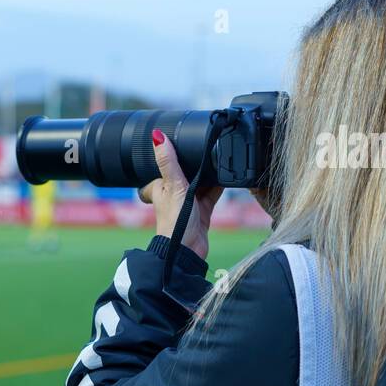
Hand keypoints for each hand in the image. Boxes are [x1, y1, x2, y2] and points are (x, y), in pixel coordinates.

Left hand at [138, 129, 222, 259]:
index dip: (164, 158)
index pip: (159, 169)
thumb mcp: (172, 185)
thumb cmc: (174, 221)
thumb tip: (157, 136)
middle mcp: (173, 194)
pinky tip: (228, 176)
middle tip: (203, 148)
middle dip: (193, 164)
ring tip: (218, 158)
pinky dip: (219, 186)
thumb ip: (168, 161)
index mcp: (159, 187)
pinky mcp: (202, 211)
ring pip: (199, 182)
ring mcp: (188, 203)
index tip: (172, 144)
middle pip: (183, 173)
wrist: (188, 249)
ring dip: (207, 174)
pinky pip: (212, 193)